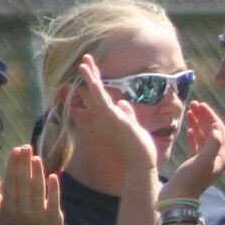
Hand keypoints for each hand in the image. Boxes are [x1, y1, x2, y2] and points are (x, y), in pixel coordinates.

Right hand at [0, 146, 62, 224]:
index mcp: (8, 207)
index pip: (11, 182)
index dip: (13, 165)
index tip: (16, 150)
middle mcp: (22, 211)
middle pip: (23, 183)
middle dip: (24, 163)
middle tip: (26, 147)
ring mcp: (38, 215)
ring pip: (37, 189)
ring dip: (37, 172)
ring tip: (36, 157)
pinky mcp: (53, 218)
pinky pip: (53, 201)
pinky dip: (54, 188)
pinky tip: (54, 175)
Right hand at [75, 55, 158, 171]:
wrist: (140, 164)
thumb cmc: (137, 149)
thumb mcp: (131, 127)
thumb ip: (126, 115)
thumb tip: (123, 103)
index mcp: (106, 120)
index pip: (99, 97)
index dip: (94, 83)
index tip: (91, 70)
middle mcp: (102, 119)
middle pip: (93, 92)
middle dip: (90, 75)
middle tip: (84, 60)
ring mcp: (106, 120)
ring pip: (95, 94)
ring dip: (91, 78)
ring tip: (84, 62)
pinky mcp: (113, 121)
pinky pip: (102, 104)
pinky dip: (98, 92)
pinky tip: (94, 81)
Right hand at [160, 101, 224, 201]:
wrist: (177, 199)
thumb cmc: (190, 180)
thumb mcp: (203, 160)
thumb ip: (213, 143)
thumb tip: (217, 125)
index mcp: (222, 157)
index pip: (220, 131)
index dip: (211, 116)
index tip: (202, 105)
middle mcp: (216, 159)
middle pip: (212, 132)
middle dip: (204, 117)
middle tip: (194, 104)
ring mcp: (205, 162)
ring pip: (204, 138)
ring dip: (198, 124)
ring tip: (190, 111)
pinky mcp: (194, 164)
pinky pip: (197, 146)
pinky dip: (193, 135)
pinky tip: (188, 128)